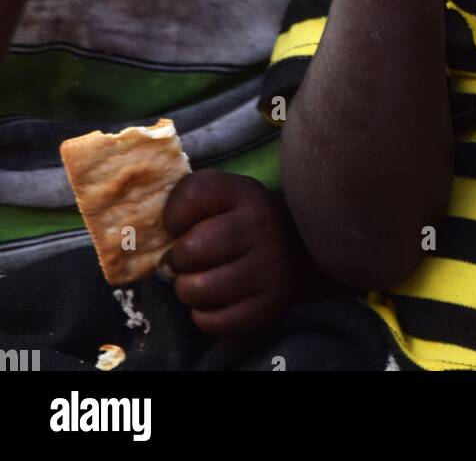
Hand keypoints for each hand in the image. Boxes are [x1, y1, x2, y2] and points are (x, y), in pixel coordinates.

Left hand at [162, 170, 294, 337]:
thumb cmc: (242, 221)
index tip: (178, 226)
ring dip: (187, 289)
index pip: (192, 194)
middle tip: (184, 261)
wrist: (296, 247)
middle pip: (191, 249)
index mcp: (244, 191)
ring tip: (198, 280)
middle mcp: (260, 224)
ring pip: (197, 289)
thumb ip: (188, 203)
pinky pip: (213, 321)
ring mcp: (268, 266)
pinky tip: (214, 300)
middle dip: (177, 260)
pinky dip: (203, 315)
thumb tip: (142, 233)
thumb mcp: (223, 198)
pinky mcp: (269, 304)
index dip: (173, 215)